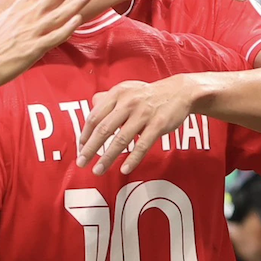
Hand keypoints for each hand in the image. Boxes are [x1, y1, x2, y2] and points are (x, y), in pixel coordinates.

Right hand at [0, 0, 97, 86]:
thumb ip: (24, 10)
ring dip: (75, 1)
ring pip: (58, 13)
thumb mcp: (7, 18)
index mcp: (22, 5)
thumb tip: (35, 2)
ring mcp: (32, 31)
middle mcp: (28, 14)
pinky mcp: (33, 49)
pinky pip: (53, 37)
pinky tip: (77, 19)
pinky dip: (66, 27)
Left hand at [77, 76, 198, 175]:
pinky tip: (124, 169)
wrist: (180, 92)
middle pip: (104, 129)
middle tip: (81, 163)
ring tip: (98, 170)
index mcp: (117, 94)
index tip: (80, 148)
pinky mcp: (158, 124)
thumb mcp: (127, 90)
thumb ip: (109, 101)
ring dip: (107, 158)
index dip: (85, 134)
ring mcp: (144, 114)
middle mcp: (128, 103)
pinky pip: (142, 145)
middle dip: (90, 148)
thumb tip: (90, 112)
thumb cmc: (149, 95)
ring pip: (121, 139)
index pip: (95, 116)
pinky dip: (132, 159)